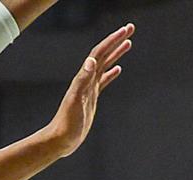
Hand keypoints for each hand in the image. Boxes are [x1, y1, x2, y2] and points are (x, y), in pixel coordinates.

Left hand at [43, 25, 130, 158]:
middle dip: (117, 41)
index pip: (99, 53)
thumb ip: (82, 80)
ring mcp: (90, 88)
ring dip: (116, 53)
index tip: (125, 31)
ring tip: (128, 43)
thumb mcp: (76, 100)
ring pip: (105, 65)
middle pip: (104, 54)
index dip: (112, 40)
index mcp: (84, 77)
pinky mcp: (92, 98)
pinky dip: (111, 73)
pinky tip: (118, 69)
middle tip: (130, 29)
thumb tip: (91, 61)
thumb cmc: (67, 122)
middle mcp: (86, 79)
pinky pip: (104, 81)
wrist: (62, 138)